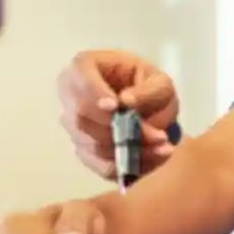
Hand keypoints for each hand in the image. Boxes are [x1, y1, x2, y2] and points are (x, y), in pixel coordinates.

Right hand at [57, 50, 178, 179]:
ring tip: (163, 148)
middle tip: (157, 136)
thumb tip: (126, 102)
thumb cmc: (149, 86)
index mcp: (83, 67)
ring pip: (92, 145)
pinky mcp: (85, 152)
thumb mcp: (159, 82)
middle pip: (82, 119)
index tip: (115, 106)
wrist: (149, 108)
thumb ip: (148, 91)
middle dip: (120, 130)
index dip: (95, 94)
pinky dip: (128, 166)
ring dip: (129, 150)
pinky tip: (152, 159)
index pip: (79, 79)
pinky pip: (100, 166)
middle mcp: (71, 97)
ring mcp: (74, 127)